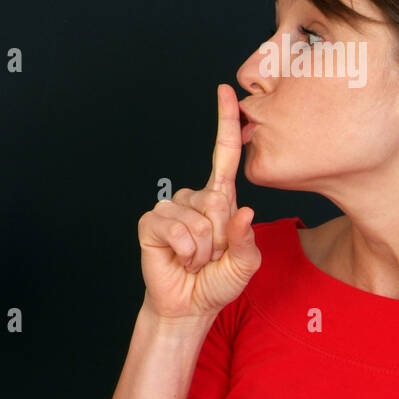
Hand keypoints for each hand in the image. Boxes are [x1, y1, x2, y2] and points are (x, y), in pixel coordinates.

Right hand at [137, 84, 261, 320]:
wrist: (188, 306)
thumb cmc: (217, 283)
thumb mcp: (245, 264)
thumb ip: (246, 240)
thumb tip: (243, 210)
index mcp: (220, 200)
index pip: (225, 155)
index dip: (225, 122)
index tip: (227, 91)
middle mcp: (194, 199)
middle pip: (216, 201)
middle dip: (220, 237)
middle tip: (211, 256)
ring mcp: (170, 209)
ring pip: (196, 219)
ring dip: (201, 248)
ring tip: (193, 259)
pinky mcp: (151, 223)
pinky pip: (174, 228)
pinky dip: (183, 249)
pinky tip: (178, 258)